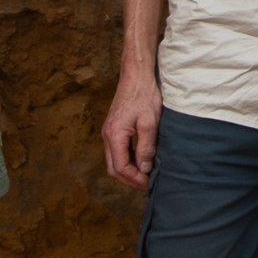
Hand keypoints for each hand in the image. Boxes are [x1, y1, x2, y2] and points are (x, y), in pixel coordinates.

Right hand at [102, 59, 162, 187]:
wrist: (136, 75)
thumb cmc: (144, 96)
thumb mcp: (149, 123)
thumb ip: (146, 147)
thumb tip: (145, 168)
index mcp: (114, 135)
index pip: (120, 167)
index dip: (134, 179)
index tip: (149, 182)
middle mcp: (107, 136)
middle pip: (113, 168)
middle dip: (129, 179)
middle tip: (147, 183)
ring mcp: (108, 132)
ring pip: (114, 161)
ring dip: (128, 171)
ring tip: (145, 174)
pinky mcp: (113, 128)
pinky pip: (117, 151)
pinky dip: (127, 160)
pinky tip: (141, 161)